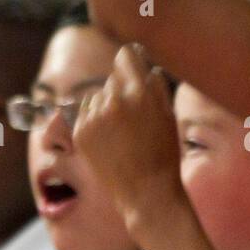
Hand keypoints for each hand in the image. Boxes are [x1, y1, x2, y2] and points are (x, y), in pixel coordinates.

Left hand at [74, 44, 184, 241]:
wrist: (146, 193)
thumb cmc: (163, 154)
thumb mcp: (168, 116)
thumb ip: (155, 86)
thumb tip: (146, 67)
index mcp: (140, 93)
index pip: (126, 56)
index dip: (131, 61)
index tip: (132, 66)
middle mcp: (114, 101)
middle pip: (113, 79)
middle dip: (122, 91)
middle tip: (134, 116)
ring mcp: (94, 117)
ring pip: (97, 96)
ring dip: (107, 106)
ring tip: (122, 132)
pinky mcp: (80, 132)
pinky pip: (85, 113)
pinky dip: (95, 121)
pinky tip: (110, 139)